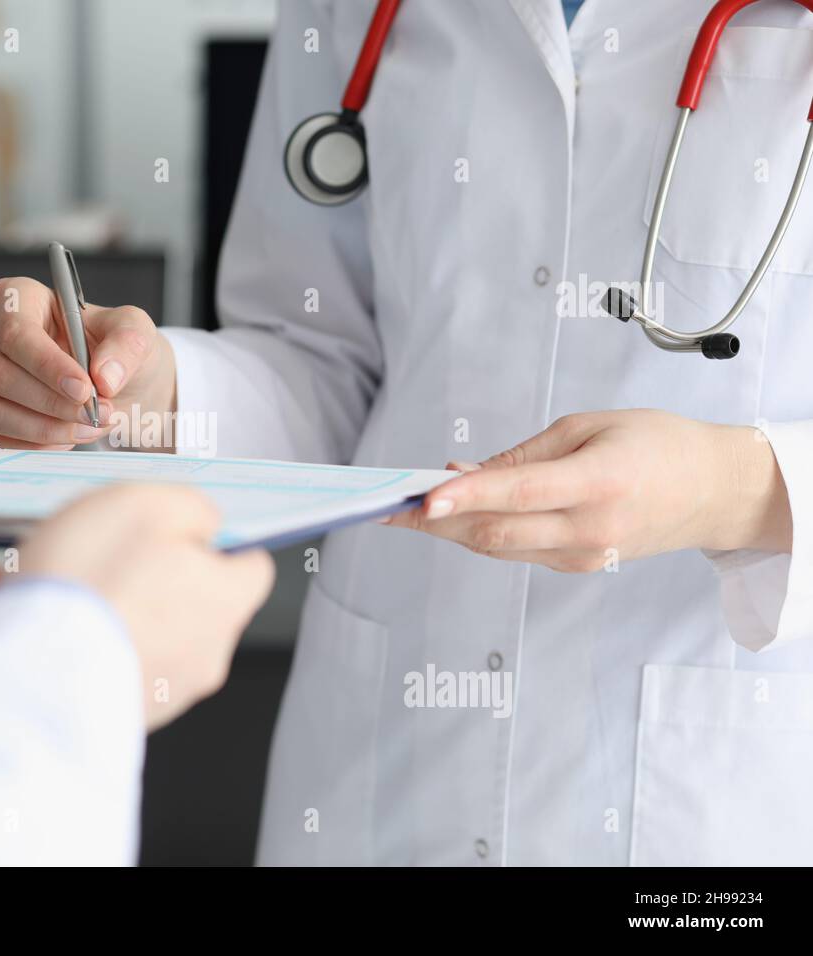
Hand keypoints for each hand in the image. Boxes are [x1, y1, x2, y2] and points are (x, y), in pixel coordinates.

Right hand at [0, 277, 176, 449]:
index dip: (46, 365)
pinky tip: (66, 437)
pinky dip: (34, 446)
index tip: (84, 389)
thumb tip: (105, 375)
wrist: (114, 387)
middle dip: (51, 403)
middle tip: (95, 414)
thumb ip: (126, 344)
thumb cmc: (114, 349)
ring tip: (88, 427)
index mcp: (17, 298)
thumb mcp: (135, 333)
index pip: (15, 332)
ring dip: (44, 429)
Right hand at [0, 484, 273, 728]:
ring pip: (117, 622)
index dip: (215, 540)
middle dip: (135, 566)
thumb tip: (203, 523)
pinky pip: (79, 655)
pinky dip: (47, 624)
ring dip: (79, 591)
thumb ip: (190, 507)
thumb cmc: (96, 581)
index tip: (178, 526)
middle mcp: (200, 655)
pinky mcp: (102, 712)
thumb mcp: (148, 504)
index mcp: (224, 601)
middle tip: (91, 538)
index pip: (250, 567)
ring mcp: (154, 690)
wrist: (34, 674)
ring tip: (21, 557)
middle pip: (178, 596)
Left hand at [385, 410, 791, 571]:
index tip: (422, 498)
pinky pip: (517, 552)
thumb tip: (463, 472)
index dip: (465, 496)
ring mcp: (584, 555)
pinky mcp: (579, 567)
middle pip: (495, 532)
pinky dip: (483, 532)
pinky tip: (456, 513)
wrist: (713, 491)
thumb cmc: (656, 444)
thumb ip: (524, 455)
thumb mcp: (590, 427)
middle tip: (389, 506)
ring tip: (407, 509)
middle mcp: (590, 528)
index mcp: (599, 483)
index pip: (518, 494)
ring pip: (499, 548)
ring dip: (449, 530)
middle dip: (436, 521)